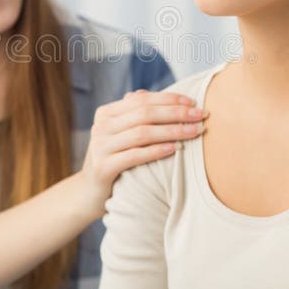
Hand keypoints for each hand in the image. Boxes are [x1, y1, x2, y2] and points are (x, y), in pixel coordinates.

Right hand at [79, 90, 206, 214]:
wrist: (89, 193)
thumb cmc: (114, 160)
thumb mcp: (121, 135)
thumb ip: (133, 115)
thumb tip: (152, 94)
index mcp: (106, 113)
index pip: (142, 100)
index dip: (169, 99)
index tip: (193, 103)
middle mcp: (101, 126)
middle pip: (144, 114)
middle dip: (175, 113)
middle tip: (200, 115)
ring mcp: (100, 146)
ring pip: (142, 133)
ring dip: (172, 131)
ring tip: (194, 132)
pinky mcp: (102, 167)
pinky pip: (134, 155)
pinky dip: (157, 151)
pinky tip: (175, 149)